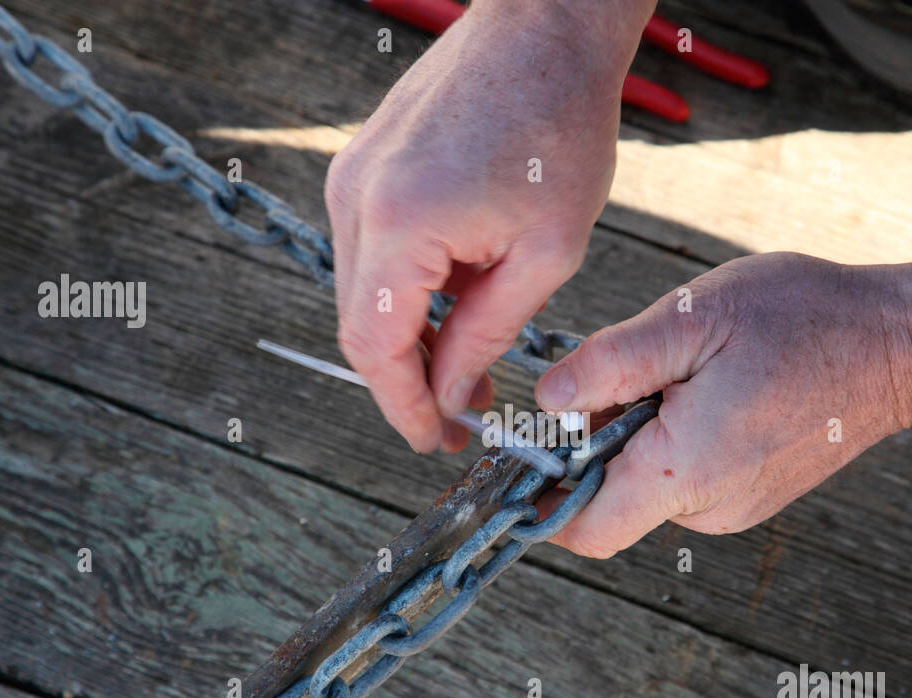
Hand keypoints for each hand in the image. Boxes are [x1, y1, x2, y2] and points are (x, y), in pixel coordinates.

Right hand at [325, 0, 655, 452]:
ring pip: (363, 292)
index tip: (436, 443)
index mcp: (399, 227)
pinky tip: (458, 301)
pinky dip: (408, 291)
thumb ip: (487, 331)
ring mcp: (351, 178)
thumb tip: (449, 391)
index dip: (404, 408)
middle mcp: (355, 201)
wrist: (543, 28)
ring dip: (410, 337)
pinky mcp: (364, 165)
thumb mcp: (545, 253)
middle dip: (407, 380)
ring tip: (470, 363)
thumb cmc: (559, 129)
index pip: (376, 349)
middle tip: (459, 415)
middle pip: (359, 326)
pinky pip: (372, 251)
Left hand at [533, 253, 911, 557]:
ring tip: (690, 370)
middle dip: (599, 442)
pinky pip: (686, 477)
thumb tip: (547, 402)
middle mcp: (706, 507)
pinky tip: (715, 387)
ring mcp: (734, 507)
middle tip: (638, 370)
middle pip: (610, 499)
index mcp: (682, 470)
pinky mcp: (753, 495)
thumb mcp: (694, 319)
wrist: (901, 343)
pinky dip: (678, 438)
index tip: (537, 447)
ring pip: (648, 485)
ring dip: (642, 434)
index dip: (544, 498)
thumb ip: (610, 364)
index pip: (583, 528)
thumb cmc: (802, 318)